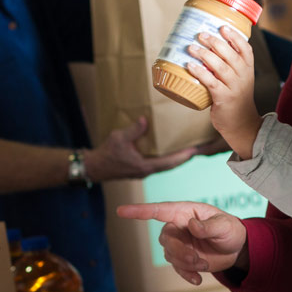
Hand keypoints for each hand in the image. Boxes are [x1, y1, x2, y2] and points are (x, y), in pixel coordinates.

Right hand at [84, 116, 199, 180]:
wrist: (94, 167)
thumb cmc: (106, 154)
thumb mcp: (119, 139)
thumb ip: (134, 130)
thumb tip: (145, 120)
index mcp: (145, 166)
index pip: (170, 162)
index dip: (183, 156)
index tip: (195, 150)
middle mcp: (147, 170)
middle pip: (171, 165)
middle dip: (183, 157)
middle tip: (197, 149)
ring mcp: (143, 171)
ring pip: (165, 165)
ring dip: (176, 158)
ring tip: (187, 150)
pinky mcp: (139, 169)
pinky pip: (158, 163)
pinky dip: (166, 158)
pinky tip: (168, 152)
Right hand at [116, 201, 248, 284]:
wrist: (236, 249)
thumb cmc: (229, 229)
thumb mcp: (224, 225)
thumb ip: (208, 226)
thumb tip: (192, 226)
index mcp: (185, 212)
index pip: (159, 210)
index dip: (139, 211)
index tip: (121, 210)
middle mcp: (178, 227)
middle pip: (165, 239)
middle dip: (179, 252)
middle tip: (197, 260)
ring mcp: (179, 244)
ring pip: (169, 255)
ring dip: (185, 263)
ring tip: (204, 265)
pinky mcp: (183, 259)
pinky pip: (176, 268)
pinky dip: (186, 274)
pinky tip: (198, 279)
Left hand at [186, 27, 261, 158]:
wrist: (241, 124)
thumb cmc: (235, 98)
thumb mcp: (238, 80)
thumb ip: (227, 65)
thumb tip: (205, 47)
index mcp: (247, 69)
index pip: (246, 49)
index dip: (235, 37)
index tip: (223, 27)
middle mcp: (243, 76)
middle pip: (231, 55)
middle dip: (215, 43)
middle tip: (201, 34)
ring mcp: (234, 87)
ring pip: (220, 67)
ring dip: (205, 55)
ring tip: (192, 47)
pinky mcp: (224, 98)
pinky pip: (211, 82)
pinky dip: (200, 72)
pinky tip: (190, 65)